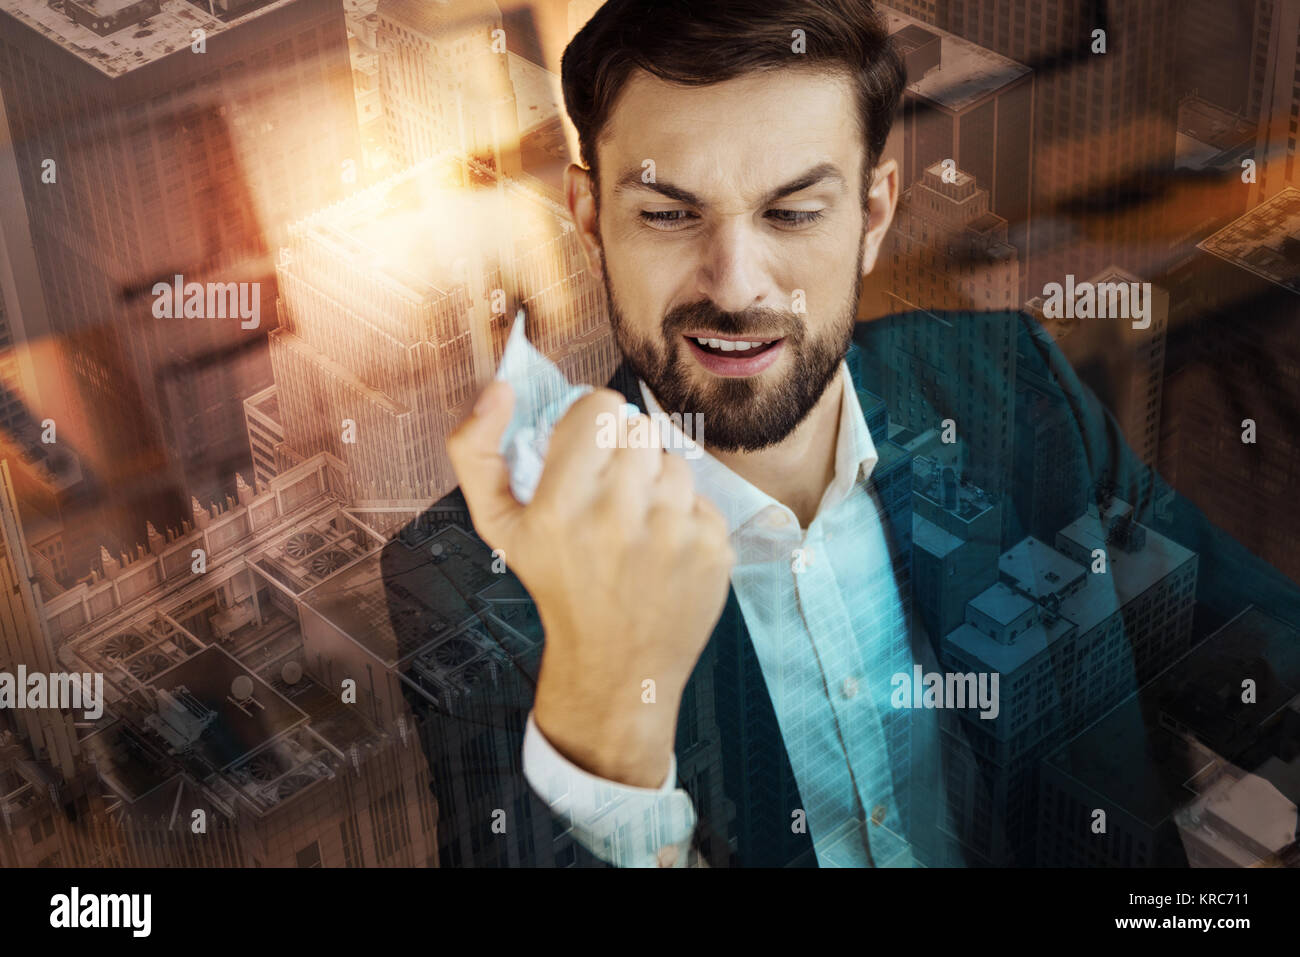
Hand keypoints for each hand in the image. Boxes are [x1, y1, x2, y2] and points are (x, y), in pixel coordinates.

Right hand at [446, 381, 734, 786]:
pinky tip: (664, 549)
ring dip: (656, 484)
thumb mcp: (497, 525)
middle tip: (610, 494)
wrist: (616, 666)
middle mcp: (618, 517)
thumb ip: (476, 450)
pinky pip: (703, 498)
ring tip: (636, 524)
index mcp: (561, 506)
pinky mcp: (712, 549)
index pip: (600, 408)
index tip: (585, 453)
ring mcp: (673, 533)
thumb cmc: (556, 585)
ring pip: (674, 460)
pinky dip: (685, 518)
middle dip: (623, 453)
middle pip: (640, 429)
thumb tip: (497, 390)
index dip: (591, 424)